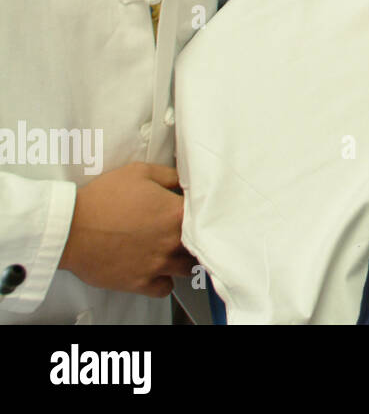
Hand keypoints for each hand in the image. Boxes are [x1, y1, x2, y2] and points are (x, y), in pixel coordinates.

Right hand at [58, 163, 197, 296]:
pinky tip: (156, 269)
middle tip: (181, 232)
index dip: (201, 212)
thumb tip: (185, 181)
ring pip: (187, 268)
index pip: (207, 214)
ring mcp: (158, 264)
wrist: (69, 228)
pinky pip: (165, 288)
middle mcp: (172, 241)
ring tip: (170, 250)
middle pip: (200, 244)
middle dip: (194, 237)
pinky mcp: (140, 282)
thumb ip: (170, 176)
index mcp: (176, 213)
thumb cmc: (101, 199)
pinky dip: (163, 280)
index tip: (192, 213)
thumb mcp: (139, 172)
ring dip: (181, 259)